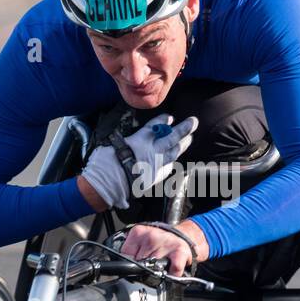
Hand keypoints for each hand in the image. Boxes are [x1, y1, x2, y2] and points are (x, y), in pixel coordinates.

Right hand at [79, 113, 197, 210]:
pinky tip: (174, 161)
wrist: (111, 183)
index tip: (169, 117)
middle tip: (193, 122)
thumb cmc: (106, 163)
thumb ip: (124, 142)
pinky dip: (171, 163)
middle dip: (184, 128)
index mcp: (139, 139)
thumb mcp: (112, 145)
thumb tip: (125, 142)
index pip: (154, 126)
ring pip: (174, 151)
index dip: (162, 120)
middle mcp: (152, 149)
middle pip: (171, 136)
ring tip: (189, 139)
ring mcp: (156, 163)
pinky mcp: (156, 177)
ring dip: (183, 144)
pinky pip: (167, 168)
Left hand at [120, 219, 208, 276]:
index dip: (128, 264)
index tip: (132, 266)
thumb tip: (119, 268)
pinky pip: (172, 269)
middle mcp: (151, 236)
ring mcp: (165, 243)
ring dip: (157, 273)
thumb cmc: (159, 242)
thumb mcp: (141, 240)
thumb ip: (130, 251)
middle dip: (142, 269)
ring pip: (153, 269)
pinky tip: (170, 272)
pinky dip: (172, 275)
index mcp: (138, 233)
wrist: (182, 236)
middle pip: (138, 264)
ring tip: (160, 267)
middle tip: (149, 266)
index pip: (125, 255)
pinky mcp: (179, 251)